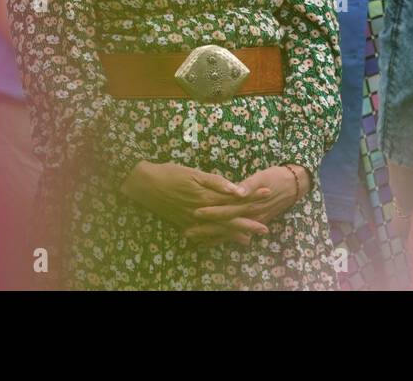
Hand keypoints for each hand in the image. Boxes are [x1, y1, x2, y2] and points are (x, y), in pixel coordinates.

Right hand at [120, 162, 268, 244]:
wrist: (145, 184)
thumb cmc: (170, 173)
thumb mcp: (194, 172)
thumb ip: (217, 182)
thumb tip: (237, 190)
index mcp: (207, 197)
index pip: (235, 200)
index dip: (252, 198)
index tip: (267, 194)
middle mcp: (202, 212)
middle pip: (230, 219)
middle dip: (248, 223)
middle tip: (265, 229)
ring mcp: (193, 221)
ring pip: (218, 229)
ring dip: (234, 234)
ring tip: (248, 239)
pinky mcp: (184, 224)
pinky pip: (204, 234)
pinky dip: (215, 237)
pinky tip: (221, 240)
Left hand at [184, 164, 307, 244]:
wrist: (293, 186)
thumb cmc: (275, 177)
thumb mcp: (262, 177)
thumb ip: (249, 185)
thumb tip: (237, 192)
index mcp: (249, 203)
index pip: (226, 210)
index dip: (211, 212)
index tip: (195, 214)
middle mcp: (249, 216)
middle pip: (224, 224)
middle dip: (206, 229)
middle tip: (187, 233)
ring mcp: (252, 221)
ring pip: (229, 231)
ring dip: (213, 236)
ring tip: (196, 241)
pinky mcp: (254, 222)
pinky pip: (236, 232)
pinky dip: (224, 237)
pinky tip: (213, 242)